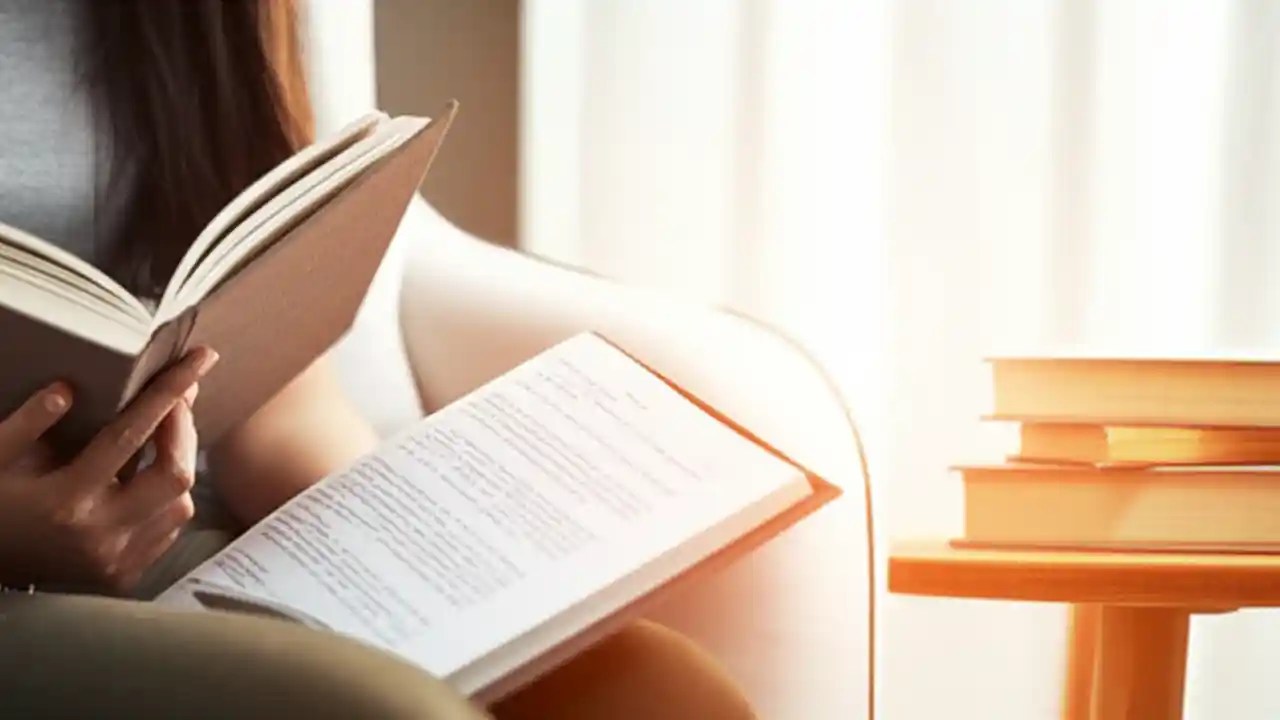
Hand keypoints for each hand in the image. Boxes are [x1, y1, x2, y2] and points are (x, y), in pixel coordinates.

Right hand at [0, 348, 217, 593]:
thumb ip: (28, 423)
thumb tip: (67, 390)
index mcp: (66, 500)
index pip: (130, 436)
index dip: (168, 393)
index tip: (200, 360)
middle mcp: (100, 534)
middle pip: (175, 475)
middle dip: (185, 429)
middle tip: (178, 399)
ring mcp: (116, 561)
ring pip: (181, 504)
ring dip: (180, 463)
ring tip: (164, 436)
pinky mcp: (124, 576)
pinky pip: (169, 530)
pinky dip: (170, 498)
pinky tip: (150, 478)